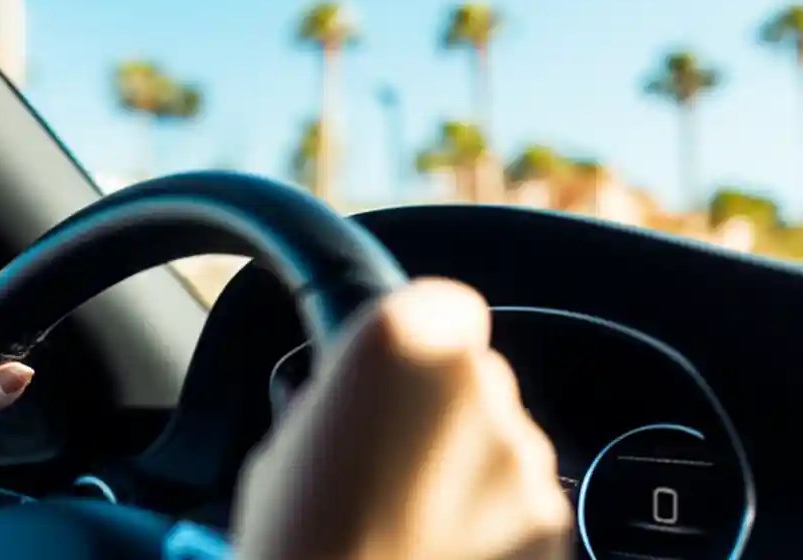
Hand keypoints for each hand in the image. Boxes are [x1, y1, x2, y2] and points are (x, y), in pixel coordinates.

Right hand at [233, 279, 570, 559]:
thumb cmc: (295, 542)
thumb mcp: (286, 444)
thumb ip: (342, 399)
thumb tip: (358, 400)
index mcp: (400, 343)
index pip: (443, 305)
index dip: (418, 340)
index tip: (393, 375)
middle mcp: (476, 386)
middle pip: (476, 376)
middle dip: (442, 408)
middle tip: (387, 462)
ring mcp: (523, 459)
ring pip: (504, 441)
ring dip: (470, 467)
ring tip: (409, 520)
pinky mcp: (554, 525)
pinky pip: (525, 502)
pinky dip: (495, 521)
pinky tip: (441, 552)